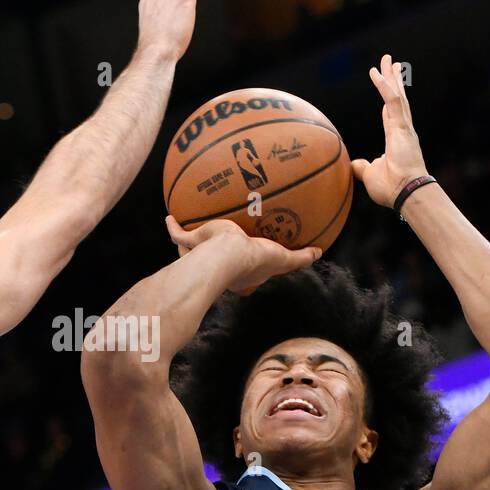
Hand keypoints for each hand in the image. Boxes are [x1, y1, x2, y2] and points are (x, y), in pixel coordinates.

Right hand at [165, 215, 320, 294]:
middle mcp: (219, 265)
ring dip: (192, 243)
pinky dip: (173, 227)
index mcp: (241, 273)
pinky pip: (178, 235)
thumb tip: (320, 252)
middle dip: (220, 255)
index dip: (250, 268)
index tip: (252, 257)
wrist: (226, 256)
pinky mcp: (192, 241)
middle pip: (219, 260)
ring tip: (195, 229)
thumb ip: (299, 258)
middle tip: (223, 243)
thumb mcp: (282, 259)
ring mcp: (203, 254)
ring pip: (194, 249)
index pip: (246, 272)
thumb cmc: (254, 261)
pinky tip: (169, 216)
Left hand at [351, 54, 430, 208]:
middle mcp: (401, 128)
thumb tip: (353, 164)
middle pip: (396, 98)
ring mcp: (403, 126)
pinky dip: (384, 86)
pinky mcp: (401, 126)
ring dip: (391, 76)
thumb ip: (363, 167)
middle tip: (390, 62)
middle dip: (393, 79)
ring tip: (388, 59)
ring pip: (396, 95)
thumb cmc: (391, 188)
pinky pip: (391, 100)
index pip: (390, 111)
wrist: (405, 193)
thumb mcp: (370, 174)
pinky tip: (376, 73)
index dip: (388, 96)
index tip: (386, 83)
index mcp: (395, 137)